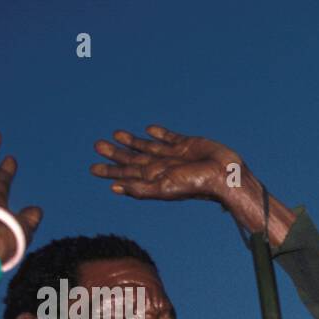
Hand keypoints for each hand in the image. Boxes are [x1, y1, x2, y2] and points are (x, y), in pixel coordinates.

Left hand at [90, 125, 243, 203]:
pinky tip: (148, 129)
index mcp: (154, 178)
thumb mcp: (165, 188)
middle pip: (134, 159)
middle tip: (97, 145)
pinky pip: (169, 137)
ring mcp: (174, 155)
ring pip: (148, 147)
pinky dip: (158, 133)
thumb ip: (141, 189)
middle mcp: (162, 166)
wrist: (225, 174)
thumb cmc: (197, 185)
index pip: (127, 174)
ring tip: (115, 134)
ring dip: (132, 141)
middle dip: (116, 154)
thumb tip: (114, 188)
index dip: (110, 171)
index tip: (93, 168)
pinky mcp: (187, 144)